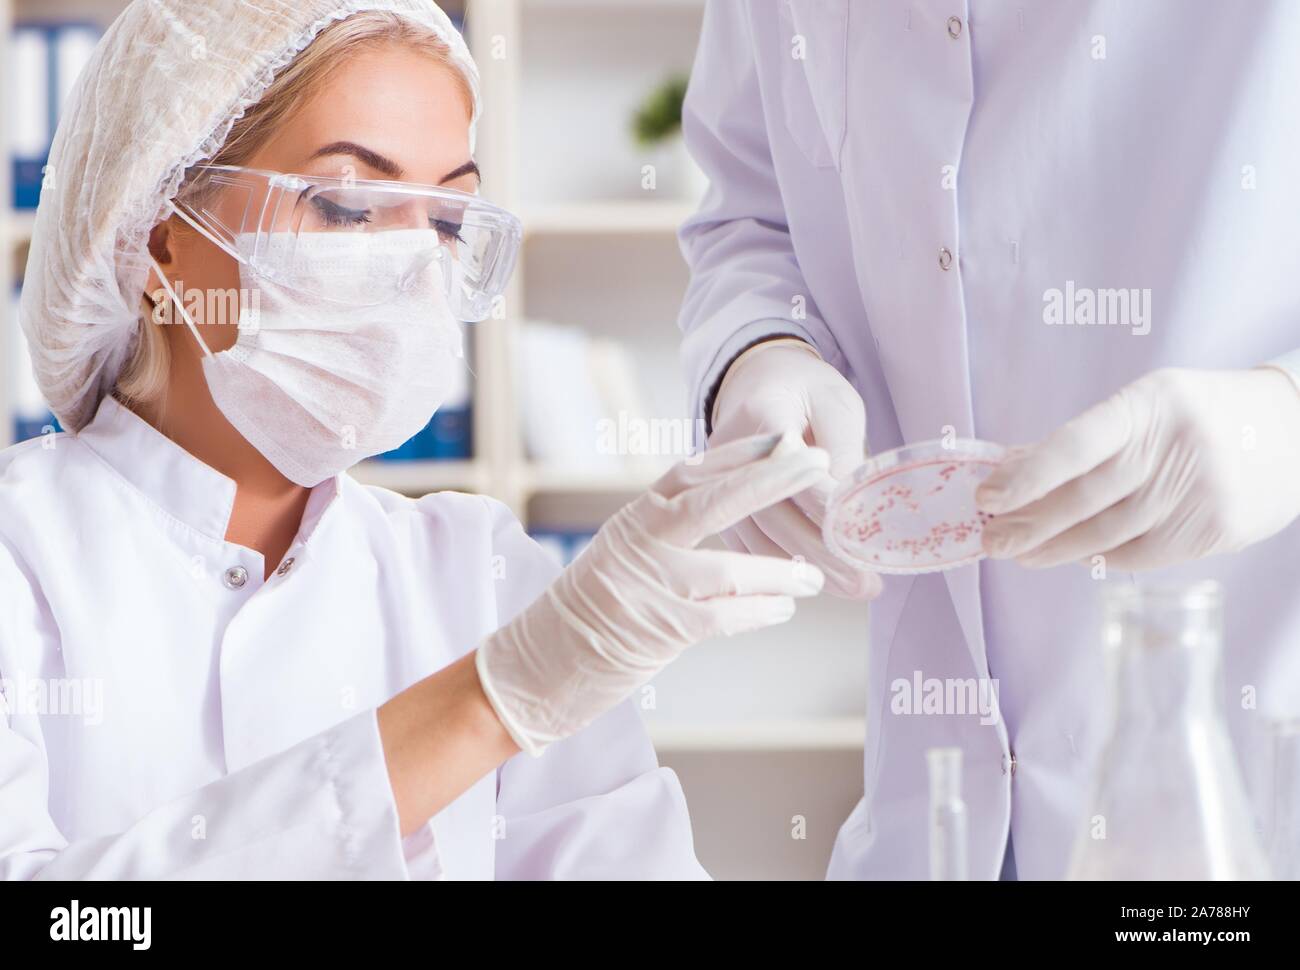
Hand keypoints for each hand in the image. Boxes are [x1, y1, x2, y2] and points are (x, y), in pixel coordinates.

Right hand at [477, 433, 830, 754]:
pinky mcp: (660, 630)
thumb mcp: (621, 558)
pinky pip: (726, 616)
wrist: (535, 668)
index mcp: (632, 520)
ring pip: (732, 570)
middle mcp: (639, 543)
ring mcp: (650, 586)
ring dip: (782, 572)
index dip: (741, 453)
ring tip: (814, 575)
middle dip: (772, 479)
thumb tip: (728, 511)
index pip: (691, 472)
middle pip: (716, 500)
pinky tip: (784, 609)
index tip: (783, 439)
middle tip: (818, 462)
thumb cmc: (586, 615)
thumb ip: (666, 536)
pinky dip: (761, 611)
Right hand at [710, 340, 881, 598]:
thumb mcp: (836, 405)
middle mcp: (728, 452)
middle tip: (865, 581)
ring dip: (802, 571)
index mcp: (762, 413)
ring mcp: (716, 482)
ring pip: (755, 537)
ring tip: (851, 590)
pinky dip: (778, 570)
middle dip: (821, 551)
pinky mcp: (717, 505)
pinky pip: (744, 545)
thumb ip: (844, 449)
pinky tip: (813, 587)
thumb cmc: (805, 392)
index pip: (789, 465)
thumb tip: (852, 509)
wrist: (755, 383)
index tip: (858, 531)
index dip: (822, 501)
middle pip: (770, 511)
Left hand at [977, 367, 1299, 570]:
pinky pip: (1142, 555)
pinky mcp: (1218, 530)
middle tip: (991, 540)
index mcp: (1151, 403)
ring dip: (1055, 549)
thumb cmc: (1202, 413)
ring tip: (1020, 553)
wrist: (1298, 429)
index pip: (1076, 445)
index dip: (1027, 477)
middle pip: (1087, 498)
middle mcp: (1177, 447)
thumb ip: (1085, 439)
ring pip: (1109, 534)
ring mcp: (1201, 492)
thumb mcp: (1148, 404)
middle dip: (1029, 524)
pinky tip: (1075, 555)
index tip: (987, 498)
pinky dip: (1102, 557)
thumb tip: (1011, 470)